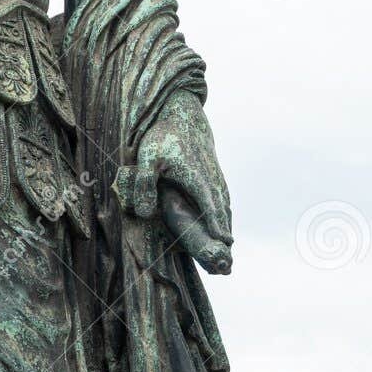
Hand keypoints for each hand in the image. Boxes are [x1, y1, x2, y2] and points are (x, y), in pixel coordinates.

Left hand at [128, 91, 232, 274]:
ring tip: (227, 246)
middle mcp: (210, 178)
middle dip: (225, 231)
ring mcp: (215, 175)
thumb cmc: (162, 138)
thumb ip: (143, 186)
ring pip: (225, 204)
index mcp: (196, 178)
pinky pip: (223, 197)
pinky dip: (225, 212)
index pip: (209, 205)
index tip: (224, 241)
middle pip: (221, 209)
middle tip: (228, 256)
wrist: (180, 114)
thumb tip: (145, 213)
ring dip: (227, 224)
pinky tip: (224, 224)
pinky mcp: (214, 174)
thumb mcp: (146, 159)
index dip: (215, 224)